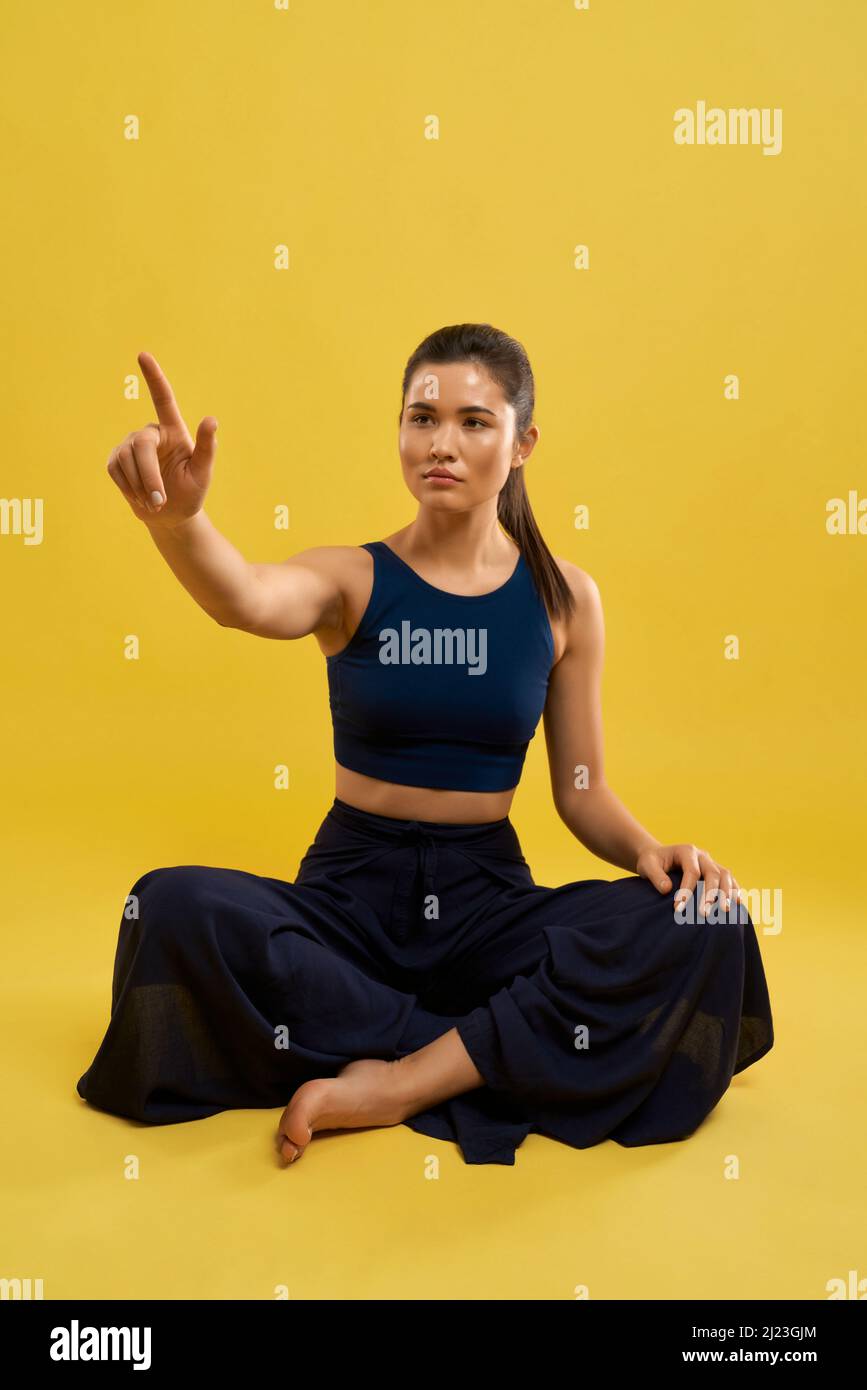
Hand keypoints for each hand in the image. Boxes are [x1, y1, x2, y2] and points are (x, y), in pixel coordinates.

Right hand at [106, 351, 217, 527]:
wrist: (170, 515)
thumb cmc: (191, 493)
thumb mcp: (203, 474)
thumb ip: (207, 448)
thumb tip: (211, 420)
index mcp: (174, 430)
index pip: (162, 399)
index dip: (153, 377)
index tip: (143, 355)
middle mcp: (150, 433)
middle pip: (140, 445)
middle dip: (148, 475)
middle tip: (159, 501)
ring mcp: (130, 445)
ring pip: (126, 459)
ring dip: (141, 486)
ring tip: (155, 502)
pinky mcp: (116, 460)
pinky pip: (116, 470)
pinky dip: (129, 488)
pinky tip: (141, 498)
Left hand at [635, 842, 742, 916]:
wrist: (659, 858)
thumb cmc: (652, 862)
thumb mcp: (647, 865)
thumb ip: (655, 876)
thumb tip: (667, 890)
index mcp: (686, 851)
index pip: (692, 871)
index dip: (687, 890)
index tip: (678, 908)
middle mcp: (702, 855)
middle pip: (712, 873)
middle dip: (710, 894)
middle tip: (705, 914)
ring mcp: (711, 863)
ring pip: (725, 875)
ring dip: (727, 893)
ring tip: (726, 911)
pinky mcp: (716, 872)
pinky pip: (729, 880)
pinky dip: (734, 891)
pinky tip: (736, 904)